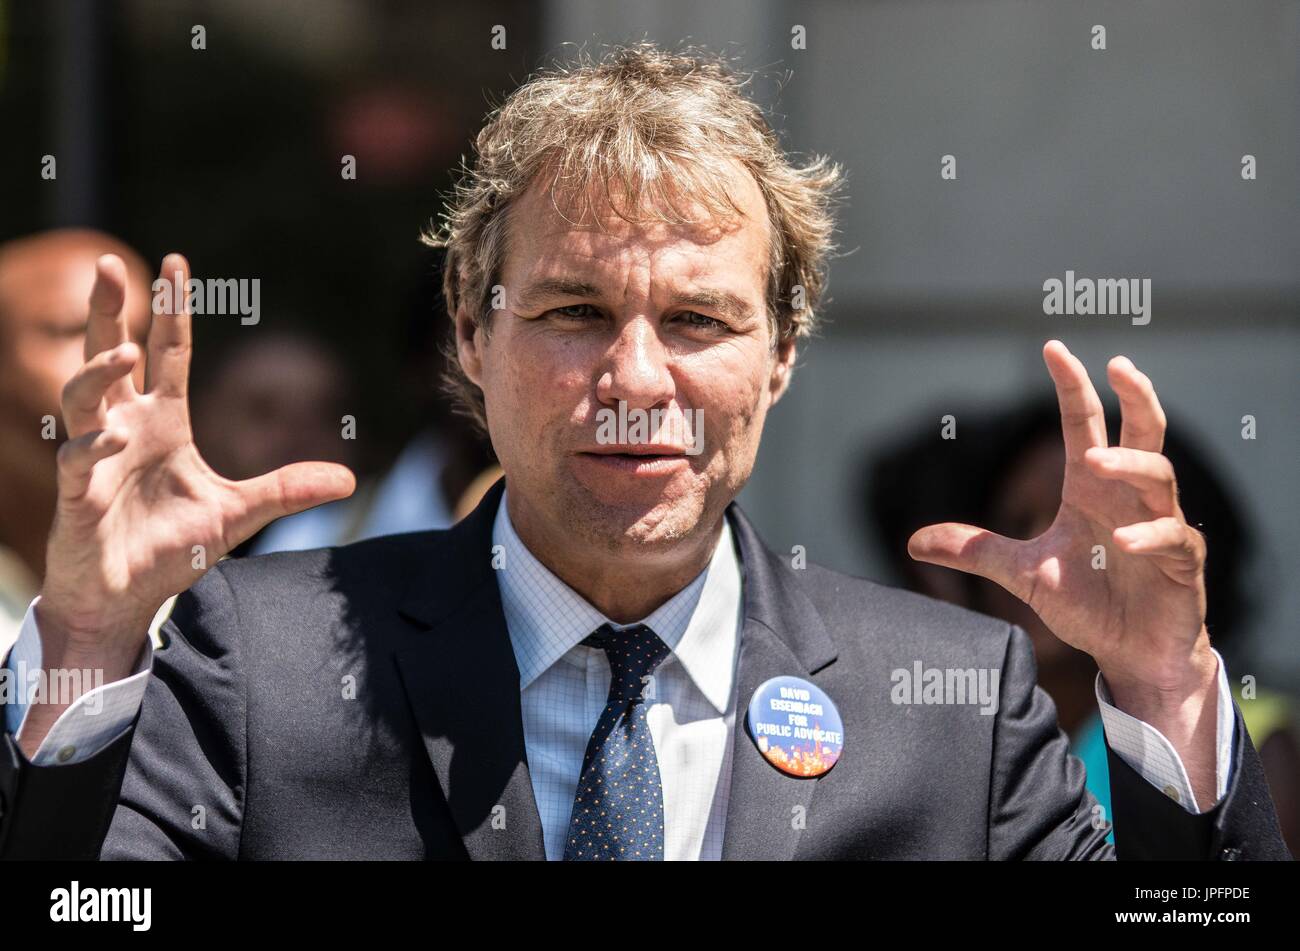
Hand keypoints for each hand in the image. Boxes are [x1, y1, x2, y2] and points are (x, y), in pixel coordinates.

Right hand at [38, 253, 355, 668]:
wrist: (125, 599)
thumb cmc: (170, 550)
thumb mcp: (239, 514)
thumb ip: (287, 490)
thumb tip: (348, 480)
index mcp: (163, 423)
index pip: (169, 354)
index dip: (170, 310)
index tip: (176, 262)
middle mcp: (125, 428)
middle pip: (111, 354)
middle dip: (108, 309)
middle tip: (109, 263)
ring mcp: (95, 457)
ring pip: (82, 396)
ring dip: (101, 370)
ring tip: (129, 350)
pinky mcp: (76, 494)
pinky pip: (76, 457)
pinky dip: (93, 444)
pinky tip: (115, 436)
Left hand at [907, 340, 1215, 703]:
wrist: (1132, 653)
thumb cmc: (1089, 604)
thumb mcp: (1023, 573)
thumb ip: (976, 551)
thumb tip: (914, 542)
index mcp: (1091, 489)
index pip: (1084, 424)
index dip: (1071, 386)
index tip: (1052, 348)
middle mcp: (1129, 497)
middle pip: (1143, 431)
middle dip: (1136, 395)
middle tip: (1118, 365)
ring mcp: (1160, 524)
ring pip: (1160, 474)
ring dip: (1130, 463)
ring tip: (1095, 460)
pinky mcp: (1180, 562)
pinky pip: (1171, 537)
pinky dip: (1149, 534)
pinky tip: (1124, 540)